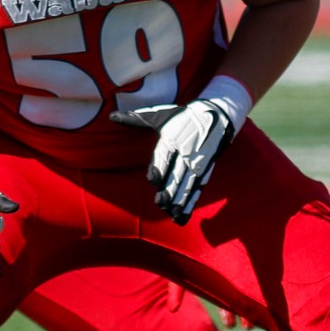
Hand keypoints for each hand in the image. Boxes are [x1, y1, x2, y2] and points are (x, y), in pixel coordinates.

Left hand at [111, 93, 242, 223]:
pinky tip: (183, 215)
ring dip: (181, 200)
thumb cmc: (182, 118)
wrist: (216, 116)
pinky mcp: (205, 171)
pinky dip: (191, 203)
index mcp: (172, 139)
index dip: (160, 168)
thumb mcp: (160, 115)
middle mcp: (186, 152)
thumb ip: (136, 119)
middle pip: (177, 173)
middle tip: (161, 204)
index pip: (164, 155)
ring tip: (172, 213)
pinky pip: (198, 189)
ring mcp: (197, 163)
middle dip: (170, 190)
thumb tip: (113, 116)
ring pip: (188, 184)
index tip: (154, 180)